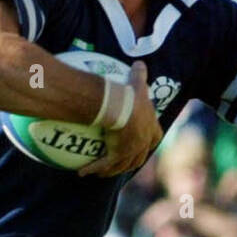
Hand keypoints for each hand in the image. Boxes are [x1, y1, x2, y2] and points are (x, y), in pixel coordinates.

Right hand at [79, 61, 161, 177]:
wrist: (119, 107)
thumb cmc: (129, 95)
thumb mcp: (136, 83)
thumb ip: (139, 74)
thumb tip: (139, 63)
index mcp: (151, 128)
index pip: (154, 138)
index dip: (149, 142)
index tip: (145, 145)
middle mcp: (143, 143)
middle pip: (138, 157)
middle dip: (130, 162)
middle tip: (122, 163)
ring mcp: (131, 152)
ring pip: (122, 166)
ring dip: (111, 170)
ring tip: (102, 173)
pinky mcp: (117, 156)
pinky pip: (104, 165)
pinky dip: (94, 169)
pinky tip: (82, 172)